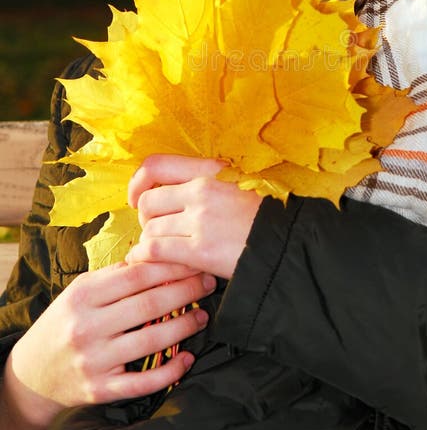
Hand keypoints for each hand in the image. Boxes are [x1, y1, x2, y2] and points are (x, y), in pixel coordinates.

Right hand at [1, 260, 213, 429]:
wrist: (32, 373)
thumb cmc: (65, 322)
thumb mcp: (80, 291)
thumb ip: (115, 276)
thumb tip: (156, 256)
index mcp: (83, 296)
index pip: (136, 275)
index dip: (171, 267)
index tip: (194, 261)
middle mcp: (87, 327)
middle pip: (148, 304)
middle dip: (185, 291)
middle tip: (208, 283)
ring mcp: (94, 361)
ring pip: (150, 341)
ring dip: (183, 327)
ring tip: (202, 316)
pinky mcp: (100, 390)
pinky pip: (142, 382)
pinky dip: (169, 371)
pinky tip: (187, 359)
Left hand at [126, 155, 261, 279]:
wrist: (287, 243)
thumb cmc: (262, 219)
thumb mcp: (235, 188)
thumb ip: (203, 185)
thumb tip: (167, 196)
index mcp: (210, 172)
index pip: (155, 166)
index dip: (137, 183)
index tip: (135, 198)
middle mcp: (202, 191)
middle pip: (148, 203)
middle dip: (147, 221)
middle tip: (158, 233)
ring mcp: (200, 220)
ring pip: (151, 230)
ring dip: (152, 243)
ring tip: (165, 253)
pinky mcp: (200, 249)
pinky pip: (155, 251)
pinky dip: (146, 258)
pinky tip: (151, 264)